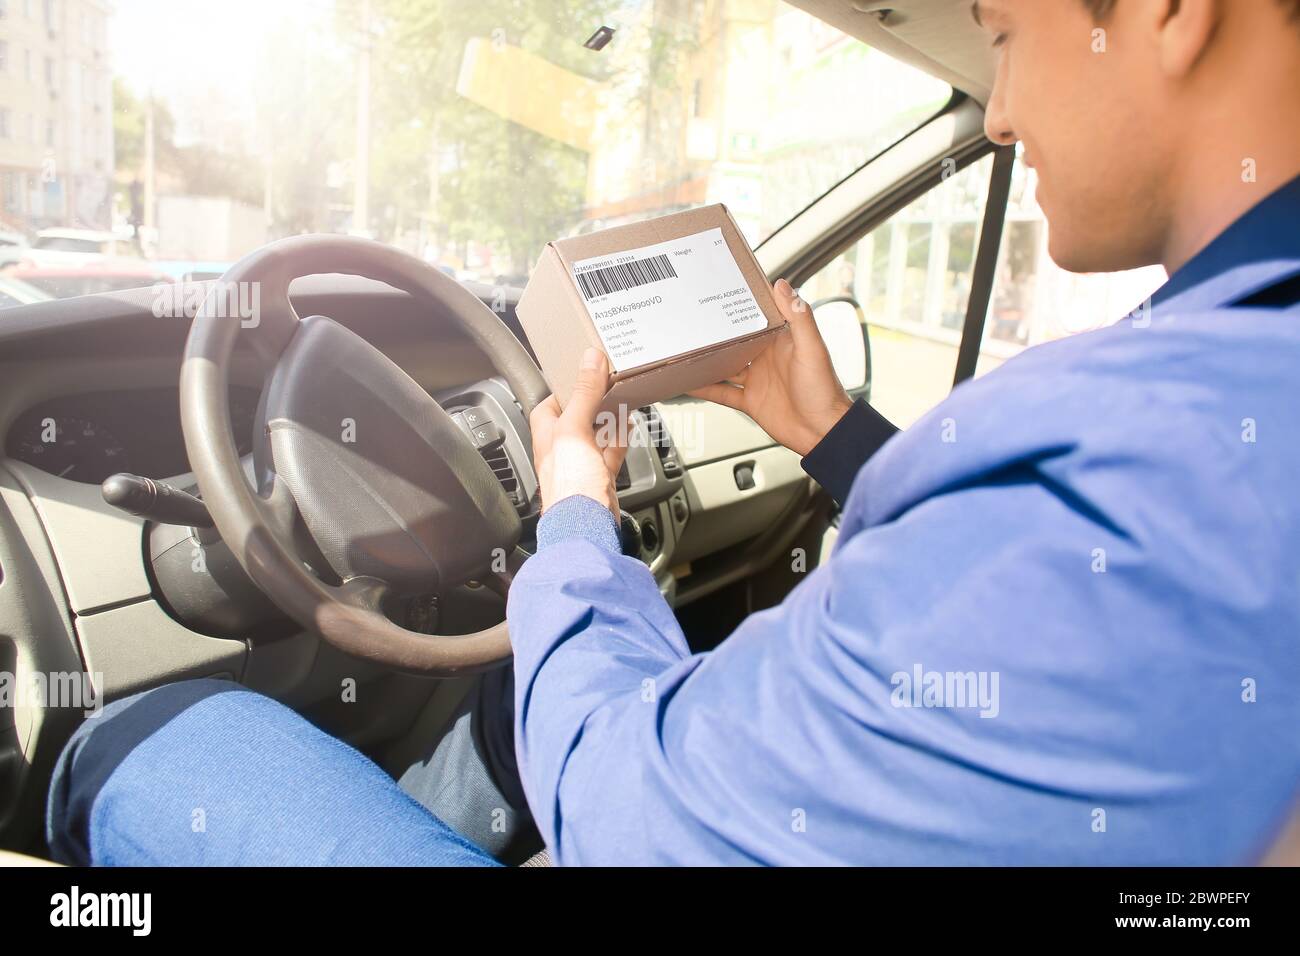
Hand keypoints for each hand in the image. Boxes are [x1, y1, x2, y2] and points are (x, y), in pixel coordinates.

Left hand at [530, 348, 629, 519]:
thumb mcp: (574, 428)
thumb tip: (590, 360)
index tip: (586, 369)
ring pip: (597, 431)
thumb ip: (583, 393)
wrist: (586, 524)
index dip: (568, 385)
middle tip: (611, 380)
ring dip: (610, 416)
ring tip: (623, 397)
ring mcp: (582, 462)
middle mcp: (562, 447)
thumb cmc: (569, 483)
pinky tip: (629, 425)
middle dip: (595, 399)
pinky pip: (611, 450)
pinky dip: (620, 437)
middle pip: (578, 414)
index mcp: (547, 433)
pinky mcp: (600, 475)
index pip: (552, 400)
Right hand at [689, 279, 852, 455]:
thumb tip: (783, 286)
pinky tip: (688, 383)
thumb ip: (799, 318)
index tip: (722, 289)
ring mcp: (757, 379)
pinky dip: (704, 388)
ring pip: (725, 365)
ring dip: (708, 359)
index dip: (742, 304)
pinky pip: (722, 392)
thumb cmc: (824, 390)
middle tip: (693, 317)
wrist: (823, 432)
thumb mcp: (812, 349)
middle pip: (736, 340)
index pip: (758, 316)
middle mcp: (767, 357)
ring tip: (685, 348)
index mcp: (781, 340)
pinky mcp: (750, 401)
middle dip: (717, 331)